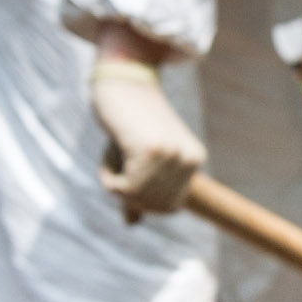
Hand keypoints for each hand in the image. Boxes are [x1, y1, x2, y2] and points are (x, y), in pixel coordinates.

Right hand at [88, 59, 205, 217]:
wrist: (122, 78)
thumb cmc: (128, 118)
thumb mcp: (136, 158)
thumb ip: (137, 190)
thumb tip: (131, 224)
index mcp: (195, 160)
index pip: (169, 207)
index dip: (143, 199)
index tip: (131, 169)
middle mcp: (189, 159)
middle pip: (152, 206)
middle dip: (127, 192)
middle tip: (118, 159)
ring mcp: (172, 155)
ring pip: (135, 197)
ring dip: (114, 181)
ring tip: (115, 150)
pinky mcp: (151, 151)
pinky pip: (121, 187)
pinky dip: (106, 174)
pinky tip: (112, 145)